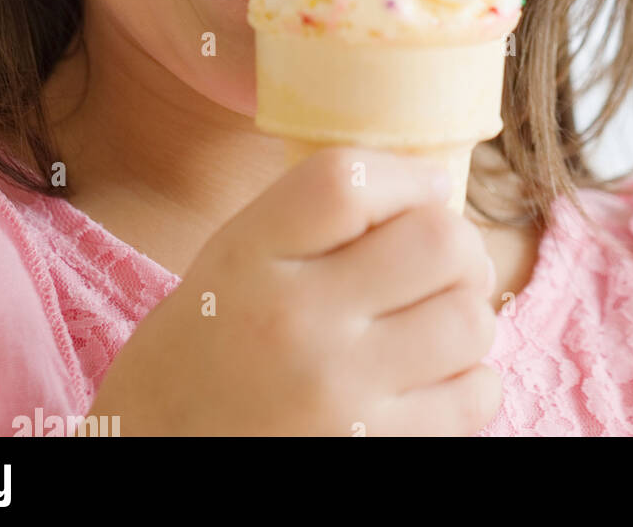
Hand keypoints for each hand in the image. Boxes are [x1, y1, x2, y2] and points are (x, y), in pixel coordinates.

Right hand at [86, 146, 501, 435]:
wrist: (157, 454)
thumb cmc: (211, 345)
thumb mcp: (235, 257)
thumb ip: (317, 215)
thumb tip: (437, 191)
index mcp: (249, 257)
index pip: (350, 181)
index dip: (409, 177)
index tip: (422, 192)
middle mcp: (295, 323)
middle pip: (439, 241)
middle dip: (459, 244)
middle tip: (442, 263)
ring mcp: (339, 396)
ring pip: (471, 320)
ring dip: (466, 314)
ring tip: (432, 324)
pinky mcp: (373, 452)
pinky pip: (476, 396)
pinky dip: (469, 381)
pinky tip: (429, 379)